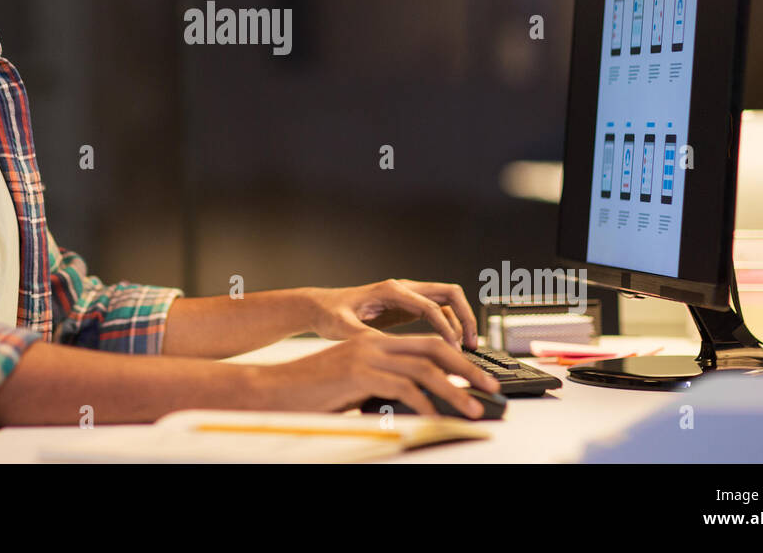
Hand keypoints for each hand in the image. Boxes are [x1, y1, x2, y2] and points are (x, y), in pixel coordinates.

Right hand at [260, 333, 499, 416]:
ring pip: (425, 369)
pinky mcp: (358, 374)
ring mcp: (366, 357)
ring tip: (473, 410)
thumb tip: (419, 405)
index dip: (457, 359)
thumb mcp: (354, 387)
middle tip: (490, 389)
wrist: (271, 392)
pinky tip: (436, 420)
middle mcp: (373, 344)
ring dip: (455, 391)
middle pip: (435, 348)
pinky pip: (404, 388)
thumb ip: (383, 388)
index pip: (427, 343)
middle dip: (468, 369)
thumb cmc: (310, 394)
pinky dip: (425, 405)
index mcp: (373, 342)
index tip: (477, 378)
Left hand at [305, 279, 478, 349]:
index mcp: (391, 290)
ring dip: (460, 321)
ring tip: (465, 348)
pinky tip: (448, 347)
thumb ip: (365, 337)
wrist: (321, 307)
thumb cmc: (330, 314)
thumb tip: (388, 350)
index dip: (446, 329)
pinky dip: (448, 326)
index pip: (431, 306)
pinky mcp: (407, 306)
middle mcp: (403, 288)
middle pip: (449, 293)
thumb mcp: (343, 328)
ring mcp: (407, 296)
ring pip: (447, 301)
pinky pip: (437, 311)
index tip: (452, 350)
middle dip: (466, 316)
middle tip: (472, 344)